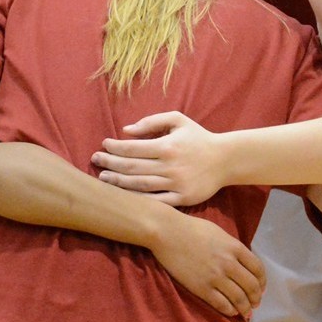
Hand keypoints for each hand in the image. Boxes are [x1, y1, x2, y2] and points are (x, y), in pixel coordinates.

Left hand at [91, 111, 225, 205]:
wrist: (226, 160)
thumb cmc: (198, 138)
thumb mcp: (178, 120)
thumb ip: (152, 122)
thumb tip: (126, 130)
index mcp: (167, 146)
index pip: (132, 148)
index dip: (114, 147)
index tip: (103, 144)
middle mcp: (169, 166)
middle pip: (131, 168)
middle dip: (110, 164)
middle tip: (96, 160)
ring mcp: (175, 184)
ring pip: (139, 186)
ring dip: (118, 183)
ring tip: (103, 179)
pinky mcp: (182, 199)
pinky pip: (156, 201)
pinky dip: (138, 200)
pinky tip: (124, 197)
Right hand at [148, 210, 264, 316]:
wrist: (168, 233)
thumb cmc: (192, 229)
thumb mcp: (219, 233)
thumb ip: (232, 248)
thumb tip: (241, 262)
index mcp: (235, 248)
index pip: (258, 269)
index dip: (262, 282)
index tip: (260, 289)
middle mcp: (229, 263)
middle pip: (251, 286)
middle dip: (256, 298)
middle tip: (255, 303)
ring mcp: (216, 277)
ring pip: (239, 298)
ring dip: (245, 308)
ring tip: (246, 312)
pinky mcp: (202, 288)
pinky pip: (222, 304)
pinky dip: (230, 310)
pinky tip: (231, 311)